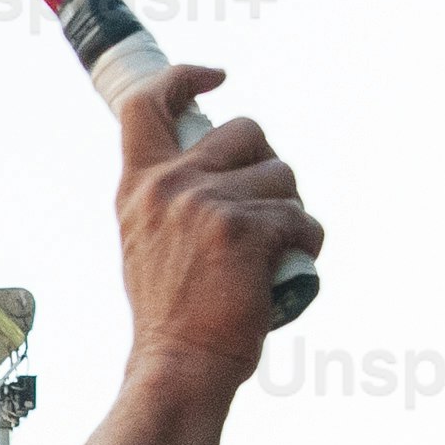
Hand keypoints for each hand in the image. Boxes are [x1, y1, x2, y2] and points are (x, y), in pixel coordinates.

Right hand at [109, 63, 318, 391]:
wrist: (179, 366)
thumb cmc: (172, 315)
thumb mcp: (146, 241)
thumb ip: (169, 197)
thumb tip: (216, 163)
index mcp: (138, 185)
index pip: (148, 103)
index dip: (186, 78)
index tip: (216, 78)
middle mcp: (168, 185)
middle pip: (246, 131)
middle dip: (268, 165)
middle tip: (263, 212)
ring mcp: (205, 204)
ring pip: (283, 177)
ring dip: (291, 212)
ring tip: (272, 253)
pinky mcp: (245, 230)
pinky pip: (300, 220)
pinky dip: (306, 245)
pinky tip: (288, 268)